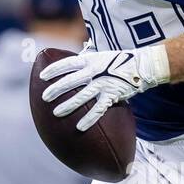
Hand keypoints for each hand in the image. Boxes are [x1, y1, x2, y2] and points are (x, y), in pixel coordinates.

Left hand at [40, 46, 169, 131]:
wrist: (141, 66)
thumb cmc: (119, 61)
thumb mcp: (101, 56)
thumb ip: (87, 62)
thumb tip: (72, 66)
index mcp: (90, 60)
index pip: (67, 64)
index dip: (54, 70)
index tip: (42, 76)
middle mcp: (94, 71)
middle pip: (70, 81)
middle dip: (56, 89)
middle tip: (44, 97)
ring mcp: (103, 83)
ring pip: (81, 96)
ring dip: (68, 105)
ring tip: (56, 113)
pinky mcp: (112, 95)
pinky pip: (98, 109)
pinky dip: (89, 118)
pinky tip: (79, 126)